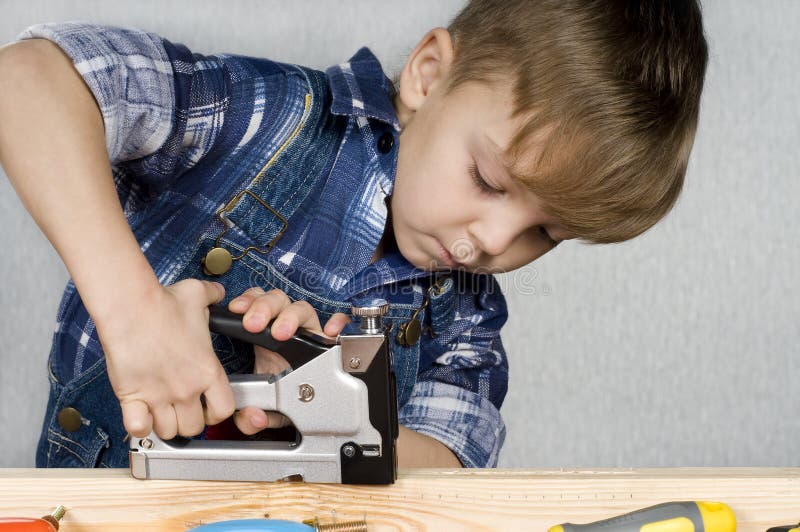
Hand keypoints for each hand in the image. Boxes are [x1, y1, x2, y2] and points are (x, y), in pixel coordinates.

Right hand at [96, 279, 234, 439]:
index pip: (224, 409)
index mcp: (208, 370)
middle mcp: (187, 388)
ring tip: (162, 411)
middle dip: (190, 421)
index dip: (217, 411)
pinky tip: (140, 414)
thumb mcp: (199, 295)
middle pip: (195, 427)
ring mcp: (159, 395)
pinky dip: (140, 426)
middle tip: (183, 410)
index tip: (209, 406)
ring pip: (168, 431)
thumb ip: (214, 297)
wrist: (131, 306)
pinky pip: (138, 428)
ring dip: (166, 425)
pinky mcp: (132, 396)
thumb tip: (218, 293)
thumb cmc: (164, 302)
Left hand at [227, 287, 350, 433]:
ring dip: (290, 315)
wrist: (308, 407)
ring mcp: (309, 332)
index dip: (248, 304)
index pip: (256, 307)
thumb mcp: (264, 410)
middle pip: (276, 301)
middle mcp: (288, 329)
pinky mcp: (330, 341)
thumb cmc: (285, 398)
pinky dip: (337, 322)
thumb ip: (252, 418)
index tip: (237, 311)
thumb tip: (252, 417)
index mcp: (266, 339)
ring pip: (301, 307)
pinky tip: (330, 331)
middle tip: (252, 324)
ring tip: (281, 331)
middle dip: (263, 308)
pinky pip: (339, 324)